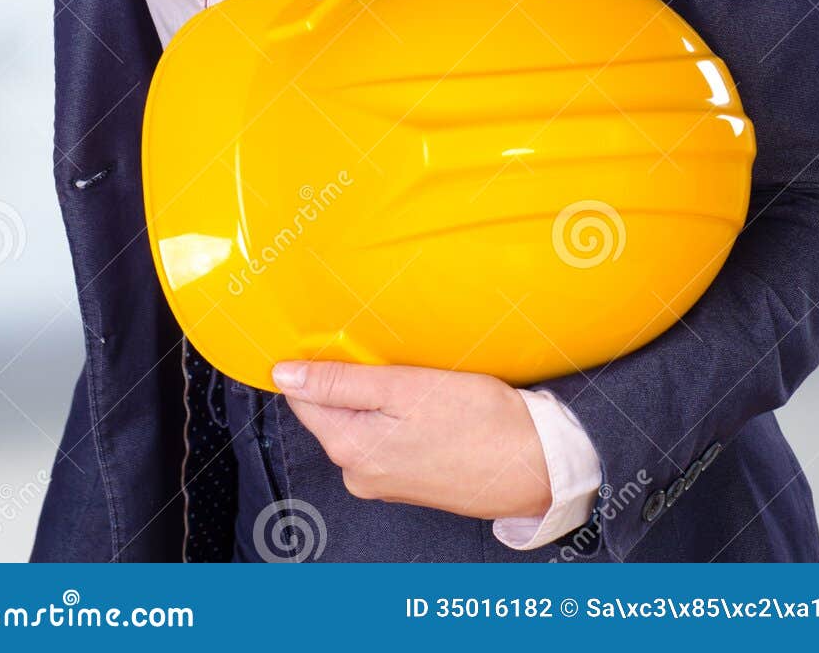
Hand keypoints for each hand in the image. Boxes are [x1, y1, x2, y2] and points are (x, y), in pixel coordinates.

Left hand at [272, 359, 552, 520]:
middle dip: (350, 378)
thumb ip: (341, 382)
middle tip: (388, 352)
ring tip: (412, 375)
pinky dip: (395, 415)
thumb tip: (284, 375)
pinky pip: (385, 437)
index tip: (337, 338)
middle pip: (331, 411)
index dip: (314, 362)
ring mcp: (384, 480)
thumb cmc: (477, 422)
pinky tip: (424, 402)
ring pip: (360, 422)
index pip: (303, 398)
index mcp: (350, 449)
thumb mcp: (405, 388)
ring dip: (376, 396)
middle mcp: (358, 473)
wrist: (534, 465)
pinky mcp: (408, 480)